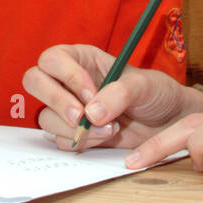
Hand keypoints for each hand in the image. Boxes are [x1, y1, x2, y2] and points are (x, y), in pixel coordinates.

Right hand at [22, 43, 197, 151]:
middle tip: (81, 117)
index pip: (54, 59)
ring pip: (45, 116)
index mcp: (82, 59)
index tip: (92, 95)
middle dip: (56, 101)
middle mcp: (69, 81)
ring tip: (110, 130)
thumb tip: (91, 114)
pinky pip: (59, 140)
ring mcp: (68, 108)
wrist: (167, 123)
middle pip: (34, 81)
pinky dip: (79, 143)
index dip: (67, 77)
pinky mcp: (72, 132)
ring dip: (74, 128)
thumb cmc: (156, 93)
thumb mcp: (144, 86)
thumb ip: (119, 94)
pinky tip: (104, 138)